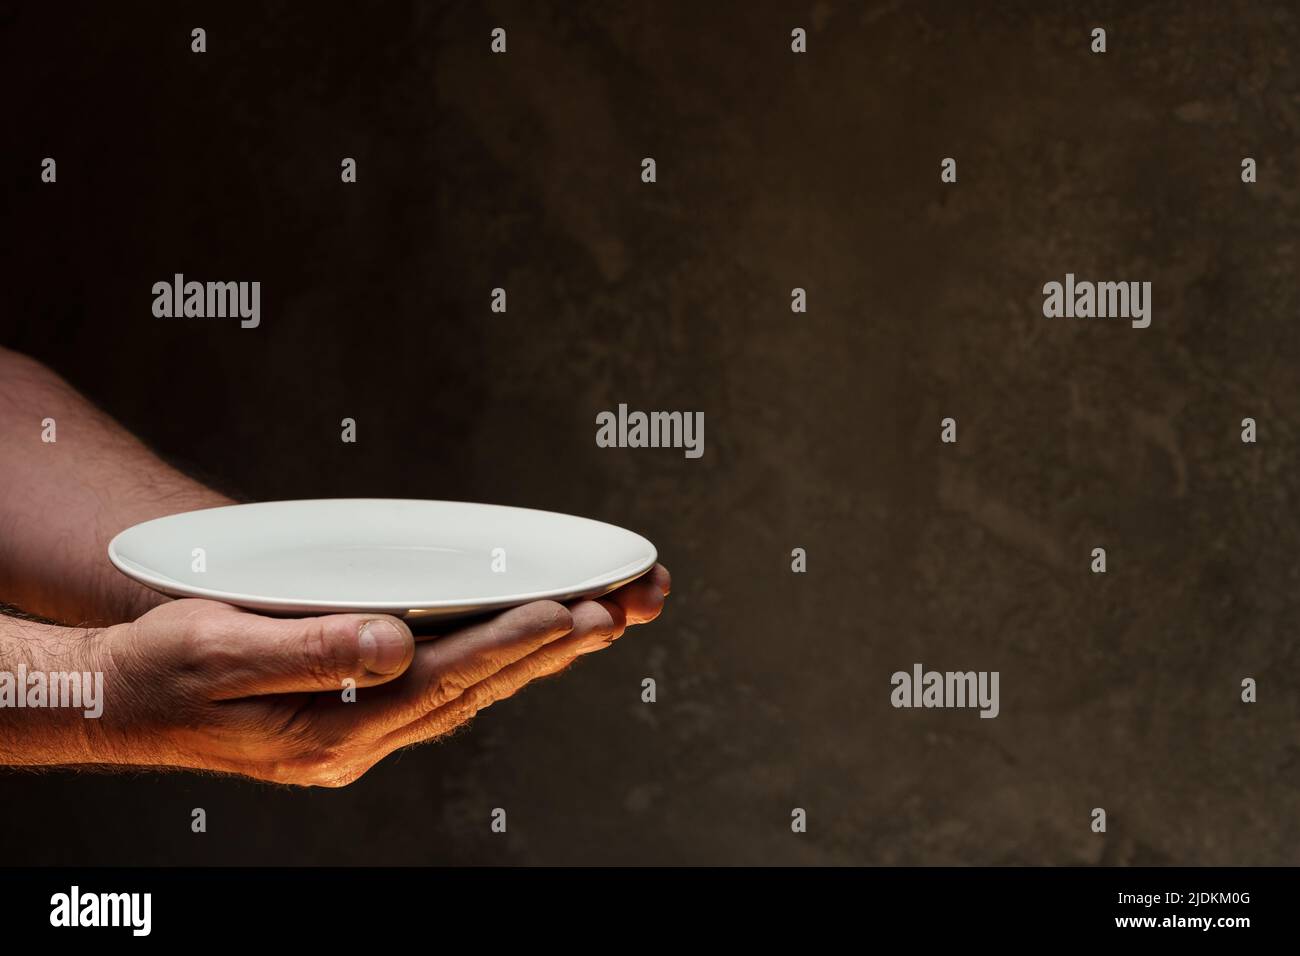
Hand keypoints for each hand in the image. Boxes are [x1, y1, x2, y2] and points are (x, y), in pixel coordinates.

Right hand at [80, 564, 669, 785]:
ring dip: (540, 654)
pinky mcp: (363, 716)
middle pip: (476, 689)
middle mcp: (360, 741)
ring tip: (606, 619)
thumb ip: (308, 652)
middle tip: (626, 608)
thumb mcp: (218, 651)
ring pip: (472, 691)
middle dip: (555, 646)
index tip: (570, 611)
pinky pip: (447, 690)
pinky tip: (534, 642)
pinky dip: (497, 661)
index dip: (509, 642)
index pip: (442, 682)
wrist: (122, 700)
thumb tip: (393, 642)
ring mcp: (365, 734)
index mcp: (330, 732)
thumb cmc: (162, 671)